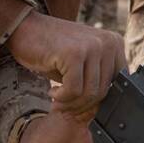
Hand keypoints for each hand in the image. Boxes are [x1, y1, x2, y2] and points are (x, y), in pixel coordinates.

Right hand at [6, 13, 125, 114]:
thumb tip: (102, 114)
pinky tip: (52, 92)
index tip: (79, 108)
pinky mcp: (74, 53)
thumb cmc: (52, 51)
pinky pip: (74, 90)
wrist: (24, 28)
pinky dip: (61, 98)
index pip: (119, 86)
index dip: (98, 103)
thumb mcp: (81, 66)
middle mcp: (108, 42)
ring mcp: (92, 46)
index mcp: (115, 44)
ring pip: (90, 94)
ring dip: (70, 104)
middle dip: (81, 106)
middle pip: (104, 92)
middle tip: (63, 106)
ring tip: (57, 101)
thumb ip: (96, 82)